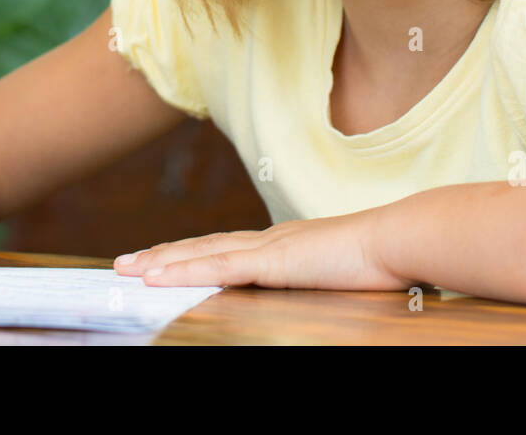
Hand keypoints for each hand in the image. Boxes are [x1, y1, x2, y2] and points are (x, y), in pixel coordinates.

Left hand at [111, 209, 411, 289]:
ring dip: (161, 260)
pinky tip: (155, 275)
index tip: (163, 259)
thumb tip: (317, 285)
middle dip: (163, 254)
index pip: (228, 247)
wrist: (400, 239)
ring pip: (201, 254)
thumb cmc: (384, 259)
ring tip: (127, 269)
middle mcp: (271, 239)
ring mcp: (269, 247)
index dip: (193, 253)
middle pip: (204, 246)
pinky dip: (181, 270)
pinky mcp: (272, 260)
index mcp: (287, 242)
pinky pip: (216, 266)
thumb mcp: (342, 272)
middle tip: (124, 263)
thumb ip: (320, 276)